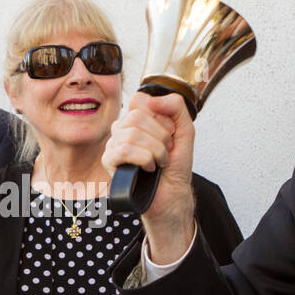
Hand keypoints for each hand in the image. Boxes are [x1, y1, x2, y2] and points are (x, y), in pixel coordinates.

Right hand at [101, 92, 195, 262]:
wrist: (172, 195)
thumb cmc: (175, 166)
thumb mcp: (185, 131)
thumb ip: (176, 107)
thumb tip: (152, 99)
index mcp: (138, 119)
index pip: (139, 100)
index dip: (160, 117)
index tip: (169, 133)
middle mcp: (123, 129)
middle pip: (137, 116)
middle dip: (160, 136)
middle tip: (166, 151)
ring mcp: (114, 145)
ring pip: (131, 134)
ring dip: (155, 150)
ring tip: (159, 162)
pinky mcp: (109, 162)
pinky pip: (123, 150)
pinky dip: (143, 159)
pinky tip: (148, 168)